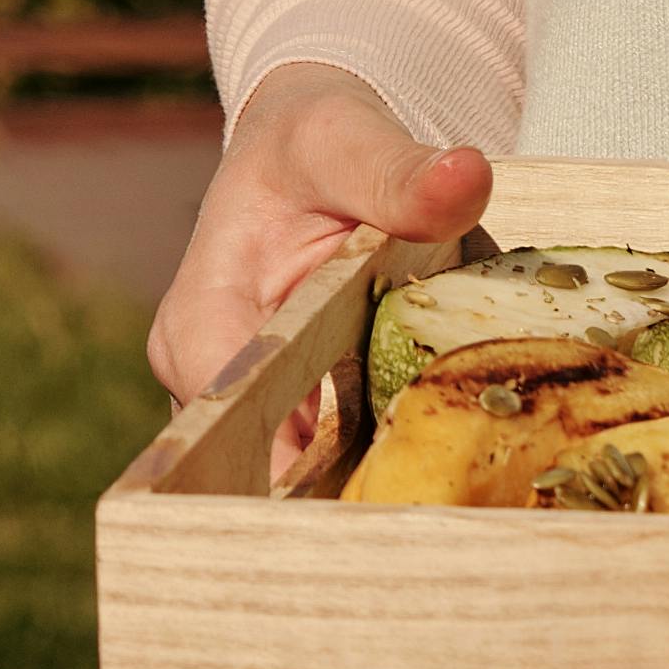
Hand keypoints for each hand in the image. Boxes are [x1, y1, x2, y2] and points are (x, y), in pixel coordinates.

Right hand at [148, 61, 492, 485]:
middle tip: (439, 528)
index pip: (238, 414)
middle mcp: (208, 384)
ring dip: (373, 500)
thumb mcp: (347, 139)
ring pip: (304, 485)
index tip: (385, 497)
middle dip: (348, 504)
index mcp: (202, 319)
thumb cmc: (312, 145)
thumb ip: (400, 171)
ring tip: (452, 520)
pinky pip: (336, 469)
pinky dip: (388, 479)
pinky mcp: (293, 425)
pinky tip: (450, 494)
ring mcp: (249, 412)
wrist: (304, 161)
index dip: (304, 465)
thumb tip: (466, 176)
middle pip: (269, 475)